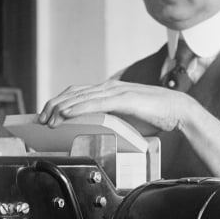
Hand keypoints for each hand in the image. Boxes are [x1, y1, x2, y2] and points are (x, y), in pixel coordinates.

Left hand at [38, 80, 190, 133]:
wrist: (178, 110)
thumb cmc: (156, 116)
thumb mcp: (128, 118)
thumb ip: (113, 120)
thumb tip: (100, 131)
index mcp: (110, 90)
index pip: (78, 92)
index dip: (61, 102)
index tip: (48, 114)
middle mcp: (110, 87)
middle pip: (74, 92)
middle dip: (54, 105)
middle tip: (41, 118)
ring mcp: (115, 91)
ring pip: (80, 97)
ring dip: (61, 108)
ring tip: (48, 119)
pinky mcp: (122, 99)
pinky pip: (94, 103)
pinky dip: (77, 108)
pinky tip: (66, 115)